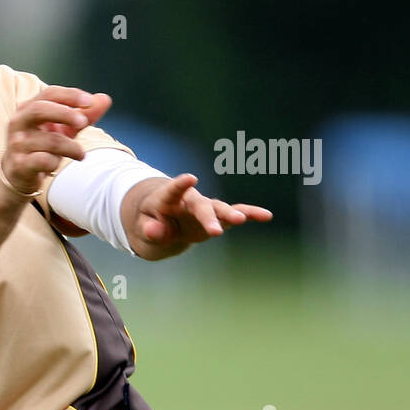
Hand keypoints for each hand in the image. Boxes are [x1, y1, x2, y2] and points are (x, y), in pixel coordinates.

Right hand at [0, 86, 112, 195]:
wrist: (17, 175)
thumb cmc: (42, 146)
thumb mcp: (64, 129)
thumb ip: (84, 114)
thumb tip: (105, 99)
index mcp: (28, 108)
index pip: (49, 93)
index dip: (70, 95)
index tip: (90, 102)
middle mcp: (19, 123)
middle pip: (40, 109)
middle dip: (65, 113)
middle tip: (84, 122)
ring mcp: (17, 144)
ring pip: (49, 140)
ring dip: (70, 147)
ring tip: (80, 154)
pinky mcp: (19, 164)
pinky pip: (42, 160)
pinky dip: (55, 162)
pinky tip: (56, 165)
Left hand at [127, 173, 272, 258]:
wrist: (162, 221)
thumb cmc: (150, 222)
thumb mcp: (143, 228)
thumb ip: (149, 230)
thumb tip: (154, 230)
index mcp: (166, 200)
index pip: (172, 191)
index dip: (180, 185)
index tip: (191, 178)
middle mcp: (189, 201)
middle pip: (200, 206)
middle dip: (208, 217)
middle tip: (216, 232)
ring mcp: (205, 209)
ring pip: (219, 209)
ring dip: (230, 215)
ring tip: (242, 220)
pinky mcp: (217, 218)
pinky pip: (235, 214)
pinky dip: (250, 214)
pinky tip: (266, 215)